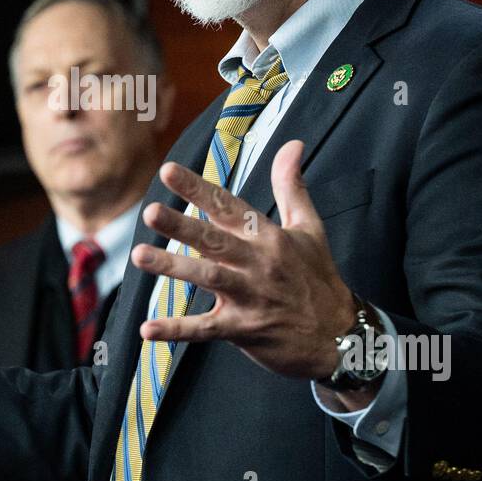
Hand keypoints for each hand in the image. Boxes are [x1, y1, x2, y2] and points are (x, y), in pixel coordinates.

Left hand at [131, 139, 358, 379]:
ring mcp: (250, 297)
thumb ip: (291, 186)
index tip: (168, 171)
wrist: (342, 337)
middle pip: (215, 240)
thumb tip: (293, 143)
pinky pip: (205, 329)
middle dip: (182, 226)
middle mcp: (258, 263)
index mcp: (269, 236)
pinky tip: (147, 329)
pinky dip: (176, 330)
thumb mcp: (310, 228)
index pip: (228, 206)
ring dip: (173, 268)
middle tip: (150, 212)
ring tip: (139, 256)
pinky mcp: (243, 330)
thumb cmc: (319, 278)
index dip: (198, 188)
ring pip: (207, 278)